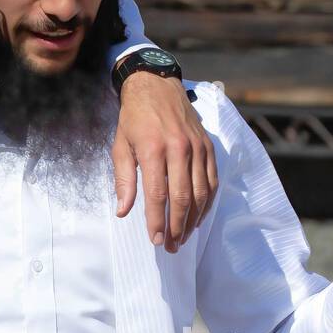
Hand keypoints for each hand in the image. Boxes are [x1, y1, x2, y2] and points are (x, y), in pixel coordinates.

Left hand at [113, 71, 217, 251]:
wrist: (156, 86)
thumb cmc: (134, 118)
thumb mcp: (120, 146)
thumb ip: (124, 180)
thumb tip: (123, 212)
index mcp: (154, 149)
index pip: (158, 195)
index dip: (158, 221)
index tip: (155, 240)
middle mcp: (179, 149)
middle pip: (183, 198)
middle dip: (177, 227)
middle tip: (171, 246)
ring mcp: (198, 148)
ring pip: (201, 192)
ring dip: (193, 219)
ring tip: (183, 237)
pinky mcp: (209, 147)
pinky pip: (212, 181)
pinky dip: (207, 203)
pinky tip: (198, 217)